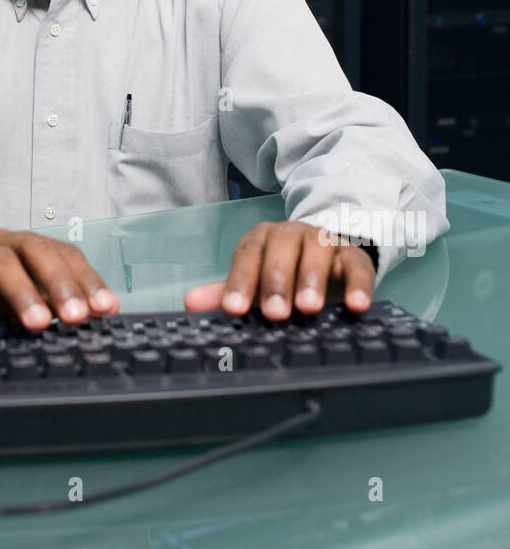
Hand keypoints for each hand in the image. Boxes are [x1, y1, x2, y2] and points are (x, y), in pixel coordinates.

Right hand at [0, 229, 119, 330]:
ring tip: (36, 322)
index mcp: (31, 249)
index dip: (88, 281)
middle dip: (60, 284)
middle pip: (37, 252)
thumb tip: (93, 322)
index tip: (105, 309)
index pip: (66, 256)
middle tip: (76, 317)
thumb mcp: (22, 301)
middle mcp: (5, 244)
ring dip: (21, 291)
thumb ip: (53, 306)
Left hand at [184, 220, 375, 320]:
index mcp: (263, 240)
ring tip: (309, 309)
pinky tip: (357, 306)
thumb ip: (228, 293)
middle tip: (274, 313)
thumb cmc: (285, 276)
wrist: (330, 261)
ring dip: (312, 279)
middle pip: (281, 248)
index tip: (233, 309)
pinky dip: (358, 285)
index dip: (239, 281)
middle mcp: (292, 235)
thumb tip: (191, 302)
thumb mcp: (256, 285)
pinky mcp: (354, 255)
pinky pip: (358, 267)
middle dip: (276, 280)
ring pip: (318, 250)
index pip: (247, 254)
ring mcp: (325, 242)